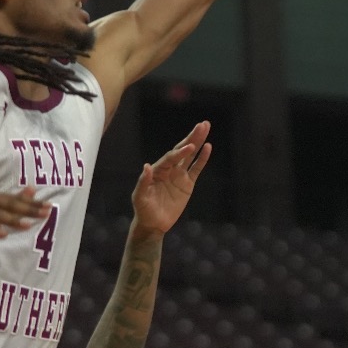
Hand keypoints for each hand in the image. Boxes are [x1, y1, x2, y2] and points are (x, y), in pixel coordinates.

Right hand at [0, 188, 46, 248]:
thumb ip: (11, 204)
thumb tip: (32, 191)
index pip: (15, 200)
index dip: (32, 203)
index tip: (49, 207)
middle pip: (8, 204)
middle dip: (28, 209)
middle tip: (45, 213)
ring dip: (12, 219)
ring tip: (28, 224)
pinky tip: (3, 234)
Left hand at [130, 121, 212, 236]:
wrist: (153, 223)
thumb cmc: (143, 210)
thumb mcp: (140, 197)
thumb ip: (143, 182)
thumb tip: (147, 166)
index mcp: (157, 170)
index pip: (170, 158)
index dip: (179, 153)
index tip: (190, 147)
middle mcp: (169, 169)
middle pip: (182, 150)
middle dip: (192, 137)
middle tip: (202, 124)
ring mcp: (179, 175)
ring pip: (191, 156)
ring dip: (198, 142)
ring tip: (206, 127)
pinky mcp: (187, 184)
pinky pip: (196, 169)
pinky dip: (202, 158)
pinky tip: (208, 147)